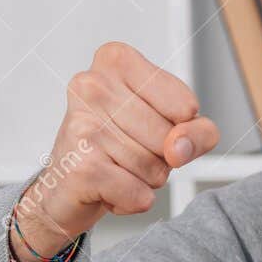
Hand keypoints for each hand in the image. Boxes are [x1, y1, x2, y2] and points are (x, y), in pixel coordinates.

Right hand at [10, 42, 218, 261]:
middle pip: (169, 139)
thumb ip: (198, 131)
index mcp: (117, 60)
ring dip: (143, 181)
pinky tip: (106, 188)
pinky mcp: (82, 167)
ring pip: (156, 168)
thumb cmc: (115, 147)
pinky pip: (139, 194)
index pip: (185, 106)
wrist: (63, 186)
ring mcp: (84, 125)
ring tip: (113, 168)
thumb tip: (178, 148)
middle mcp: (94, 84)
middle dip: (159, 158)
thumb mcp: (168, 126)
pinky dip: (131, 201)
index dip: (178, 129)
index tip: (146, 126)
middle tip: (124, 152)